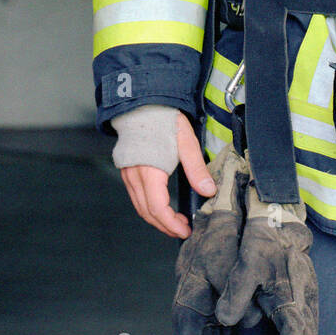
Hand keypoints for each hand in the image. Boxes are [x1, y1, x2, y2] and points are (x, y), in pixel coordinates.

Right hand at [120, 113, 215, 237]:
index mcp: (150, 171)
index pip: (158, 208)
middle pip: (147, 212)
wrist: (142, 103)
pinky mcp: (127, 170)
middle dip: (165, 226)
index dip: (171, 224)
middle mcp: (135, 175)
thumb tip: (208, 190)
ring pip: (140, 207)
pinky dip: (148, 207)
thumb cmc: (163, 119)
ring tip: (174, 222)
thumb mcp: (185, 141)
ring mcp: (128, 174)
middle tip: (183, 231)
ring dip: (156, 219)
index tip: (185, 230)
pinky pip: (136, 197)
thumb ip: (197, 168)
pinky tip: (162, 206)